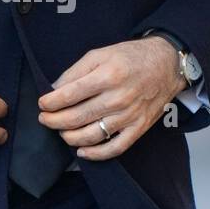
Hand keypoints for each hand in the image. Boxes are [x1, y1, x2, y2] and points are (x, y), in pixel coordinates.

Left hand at [37, 38, 186, 160]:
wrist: (166, 65)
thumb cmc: (131, 57)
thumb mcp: (101, 54)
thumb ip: (76, 71)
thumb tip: (54, 90)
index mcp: (108, 76)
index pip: (69, 95)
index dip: (50, 103)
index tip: (42, 104)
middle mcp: (118, 98)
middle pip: (76, 117)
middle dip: (54, 121)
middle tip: (45, 119)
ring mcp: (129, 115)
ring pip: (91, 135)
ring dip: (69, 137)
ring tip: (61, 131)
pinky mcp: (138, 128)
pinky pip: (114, 148)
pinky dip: (95, 154)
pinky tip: (81, 151)